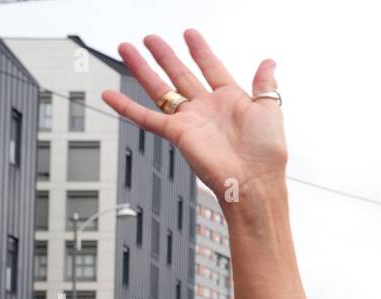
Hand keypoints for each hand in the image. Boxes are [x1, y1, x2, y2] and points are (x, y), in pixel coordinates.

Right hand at [104, 31, 287, 208]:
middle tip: (150, 38)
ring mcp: (191, 121)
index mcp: (231, 100)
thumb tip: (269, 62)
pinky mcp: (177, 134)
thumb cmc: (266, 153)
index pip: (211, 67)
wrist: (253, 182)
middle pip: (180, 74)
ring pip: (160, 89)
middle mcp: (208, 109)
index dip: (200, 51)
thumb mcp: (270, 109)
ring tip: (127, 49)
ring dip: (142, 69)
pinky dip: (126, 107)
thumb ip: (265, 84)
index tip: (189, 34)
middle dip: (165, 55)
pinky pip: (146, 118)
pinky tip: (110, 95)